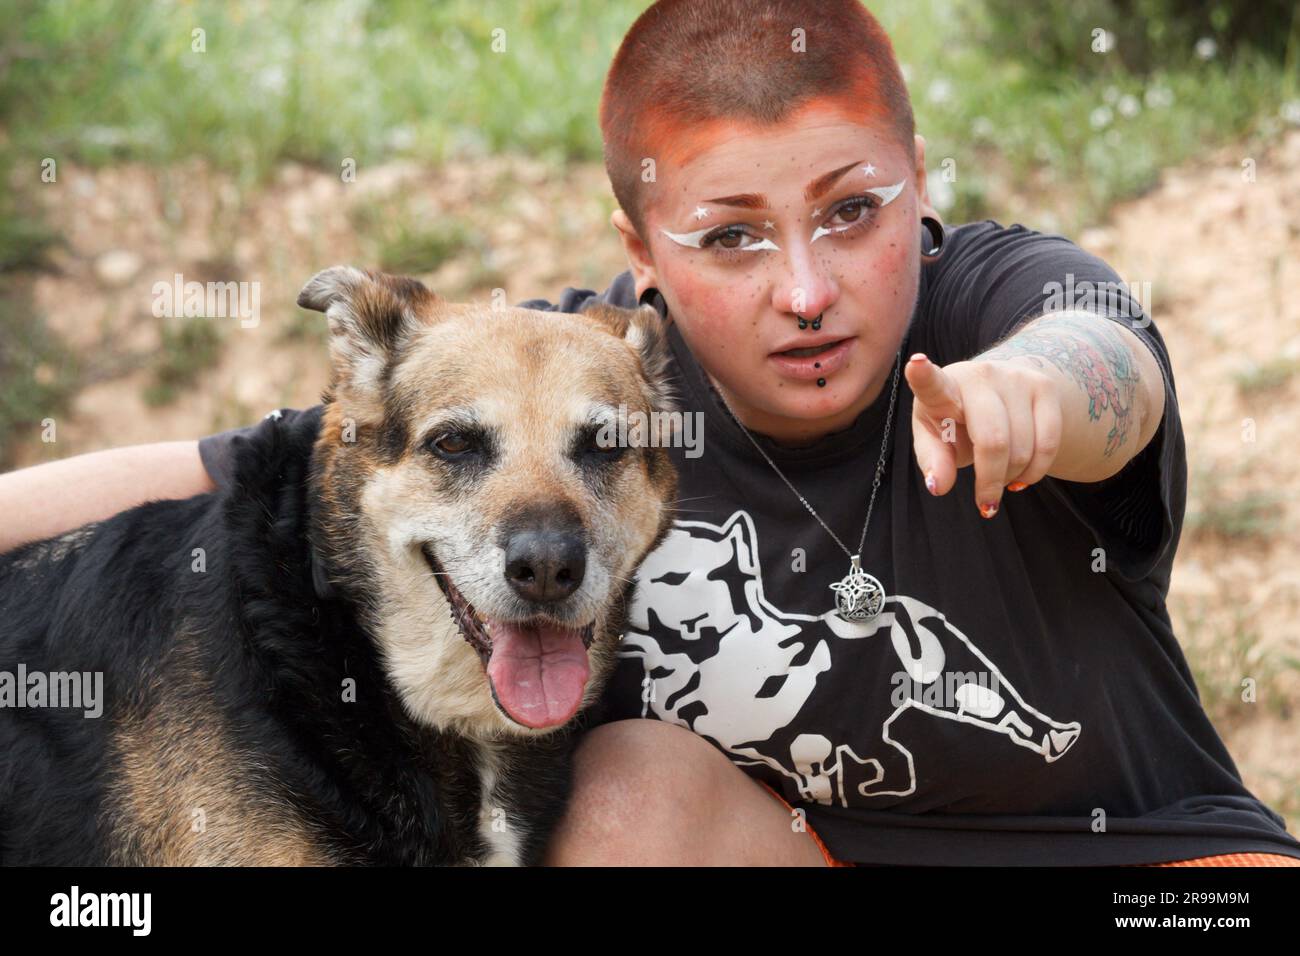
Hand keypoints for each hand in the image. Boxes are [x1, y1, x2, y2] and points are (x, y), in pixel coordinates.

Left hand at [904, 352, 1062, 517]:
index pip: (931, 384)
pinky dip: (1035, 472)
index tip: (915, 365)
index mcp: (943, 388)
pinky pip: (1049, 445)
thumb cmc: (956, 421)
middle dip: (990, 482)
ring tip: (1000, 480)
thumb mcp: (936, 439)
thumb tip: (938, 486)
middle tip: (986, 504)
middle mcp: (980, 376)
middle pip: (993, 441)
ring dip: (1012, 478)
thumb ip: (933, 461)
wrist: (1001, 391)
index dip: (923, 375)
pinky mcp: (1045, 388)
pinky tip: (1020, 479)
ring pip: (1023, 448)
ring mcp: (1016, 378)